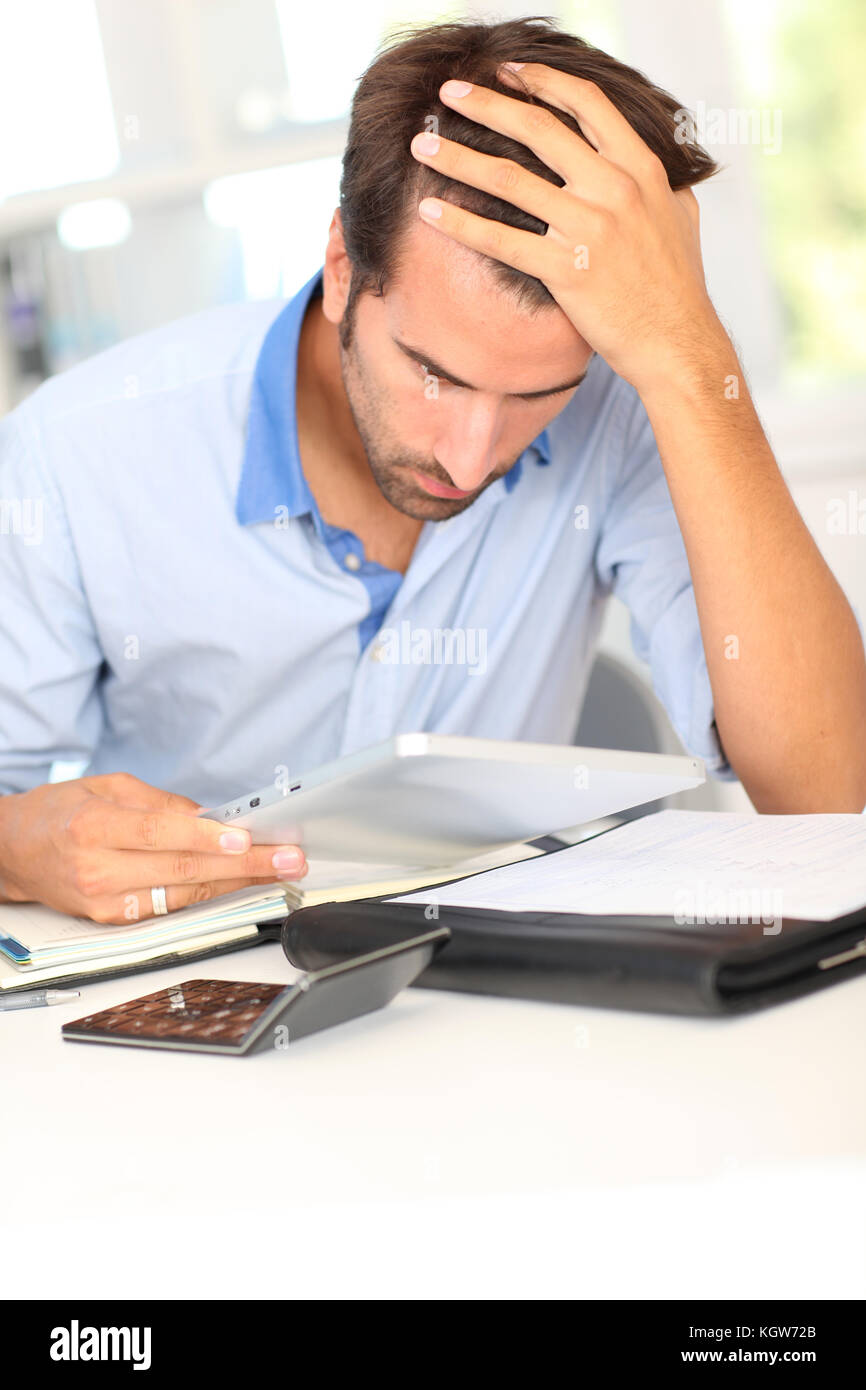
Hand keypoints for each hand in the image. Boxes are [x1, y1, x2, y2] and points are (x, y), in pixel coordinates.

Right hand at [0, 772, 306, 924]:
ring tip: (278, 870)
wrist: (14, 851)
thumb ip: (158, 802)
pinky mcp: (111, 920)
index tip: (246, 837)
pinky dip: (208, 894)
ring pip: (184, 894)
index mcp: (93, 826)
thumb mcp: (106, 785)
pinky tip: (240, 883)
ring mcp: (104, 901)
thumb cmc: (60, 811)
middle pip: (182, 870)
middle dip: (244, 865)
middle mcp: (98, 869)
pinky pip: (169, 906)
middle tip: (288, 859)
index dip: (206, 837)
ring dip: (237, 883)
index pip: (159, 834)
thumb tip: (208, 817)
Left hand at [411, 65, 725, 393]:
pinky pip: (502, 240)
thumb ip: (662, 182)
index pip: (587, 104)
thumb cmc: (678, 285)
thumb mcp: (681, 216)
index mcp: (640, 168)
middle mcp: (614, 188)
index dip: (543, 81)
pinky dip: (461, 224)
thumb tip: (660, 167)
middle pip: (539, 128)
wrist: (677, 343)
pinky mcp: (567, 269)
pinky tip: (430, 212)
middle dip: (486, 105)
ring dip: (458, 158)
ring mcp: (589, 228)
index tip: (507, 73)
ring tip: (421, 148)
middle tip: (447, 95)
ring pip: (510, 179)